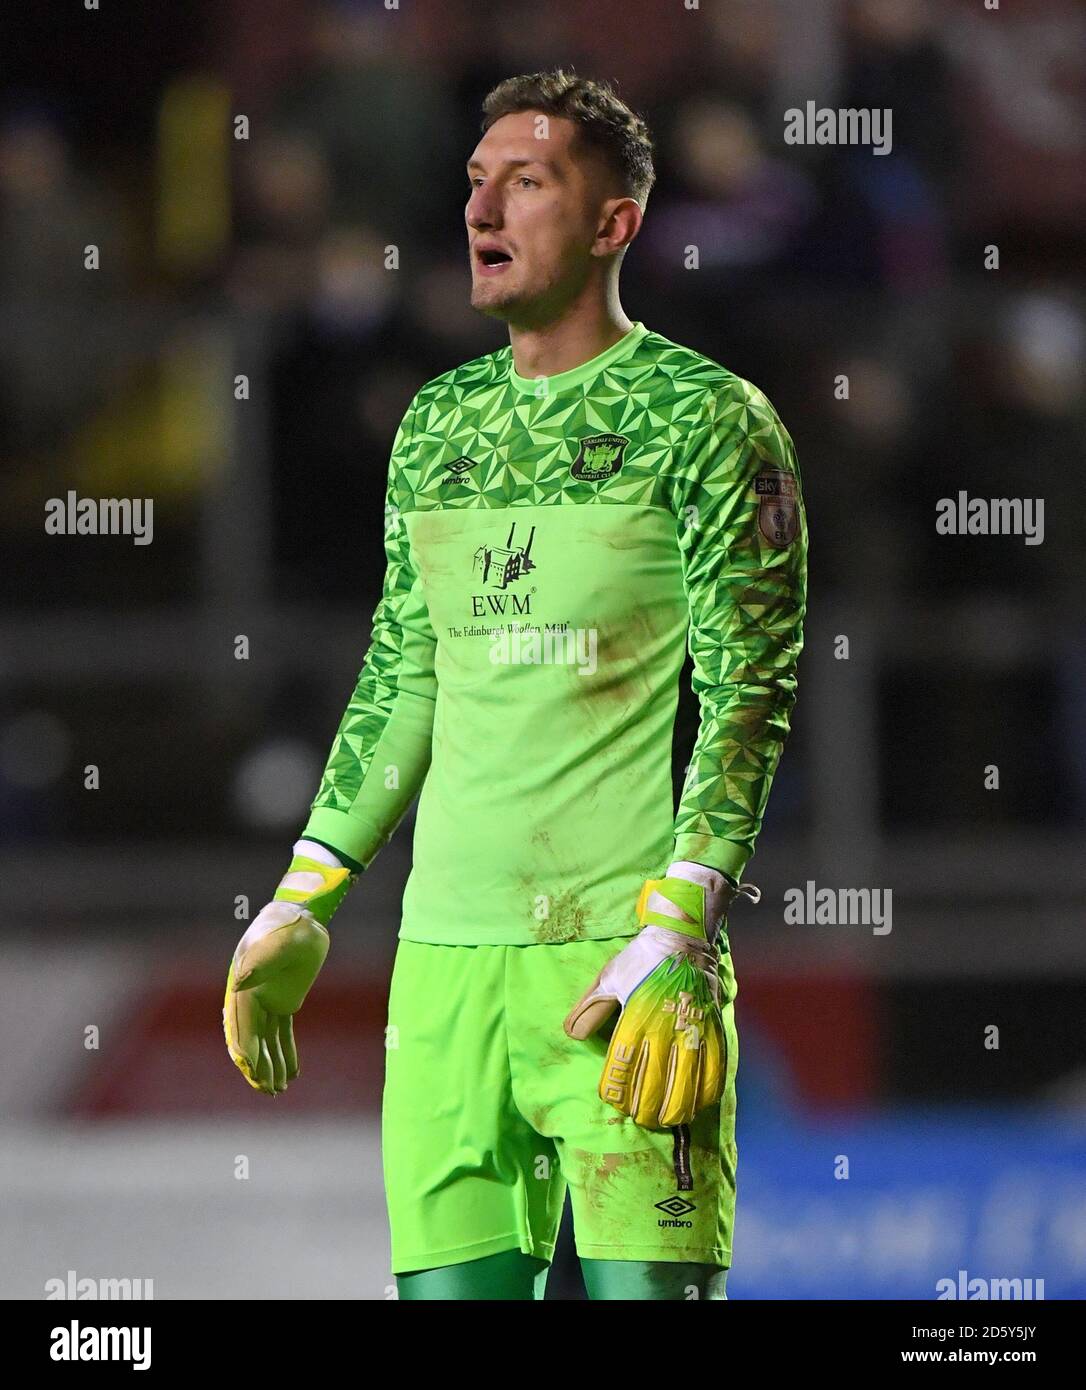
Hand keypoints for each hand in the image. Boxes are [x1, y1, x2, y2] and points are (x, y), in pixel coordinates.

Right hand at [223, 901, 330, 1093]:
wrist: (302, 917)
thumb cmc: (287, 927)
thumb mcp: (278, 941)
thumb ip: (261, 960)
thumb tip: (241, 980)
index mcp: (243, 988)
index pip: (242, 1026)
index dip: (247, 1051)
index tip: (255, 1072)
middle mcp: (250, 998)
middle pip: (251, 1040)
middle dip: (258, 1068)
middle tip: (269, 1091)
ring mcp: (267, 1001)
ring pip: (267, 1041)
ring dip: (272, 1066)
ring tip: (280, 1090)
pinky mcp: (285, 1002)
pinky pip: (282, 1033)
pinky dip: (286, 1053)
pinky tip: (292, 1073)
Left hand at [564, 869, 757, 1128]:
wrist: (683, 937)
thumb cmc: (642, 959)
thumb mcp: (609, 979)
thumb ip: (590, 1008)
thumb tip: (571, 1034)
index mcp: (635, 1019)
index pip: (622, 1069)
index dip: (616, 1092)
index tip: (614, 1101)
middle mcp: (664, 1030)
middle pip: (654, 1086)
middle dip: (645, 1110)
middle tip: (641, 1118)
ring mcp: (692, 1032)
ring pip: (686, 1087)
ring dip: (676, 1110)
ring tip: (667, 1120)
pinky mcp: (714, 1030)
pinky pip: (715, 1071)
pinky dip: (706, 1093)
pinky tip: (698, 1103)